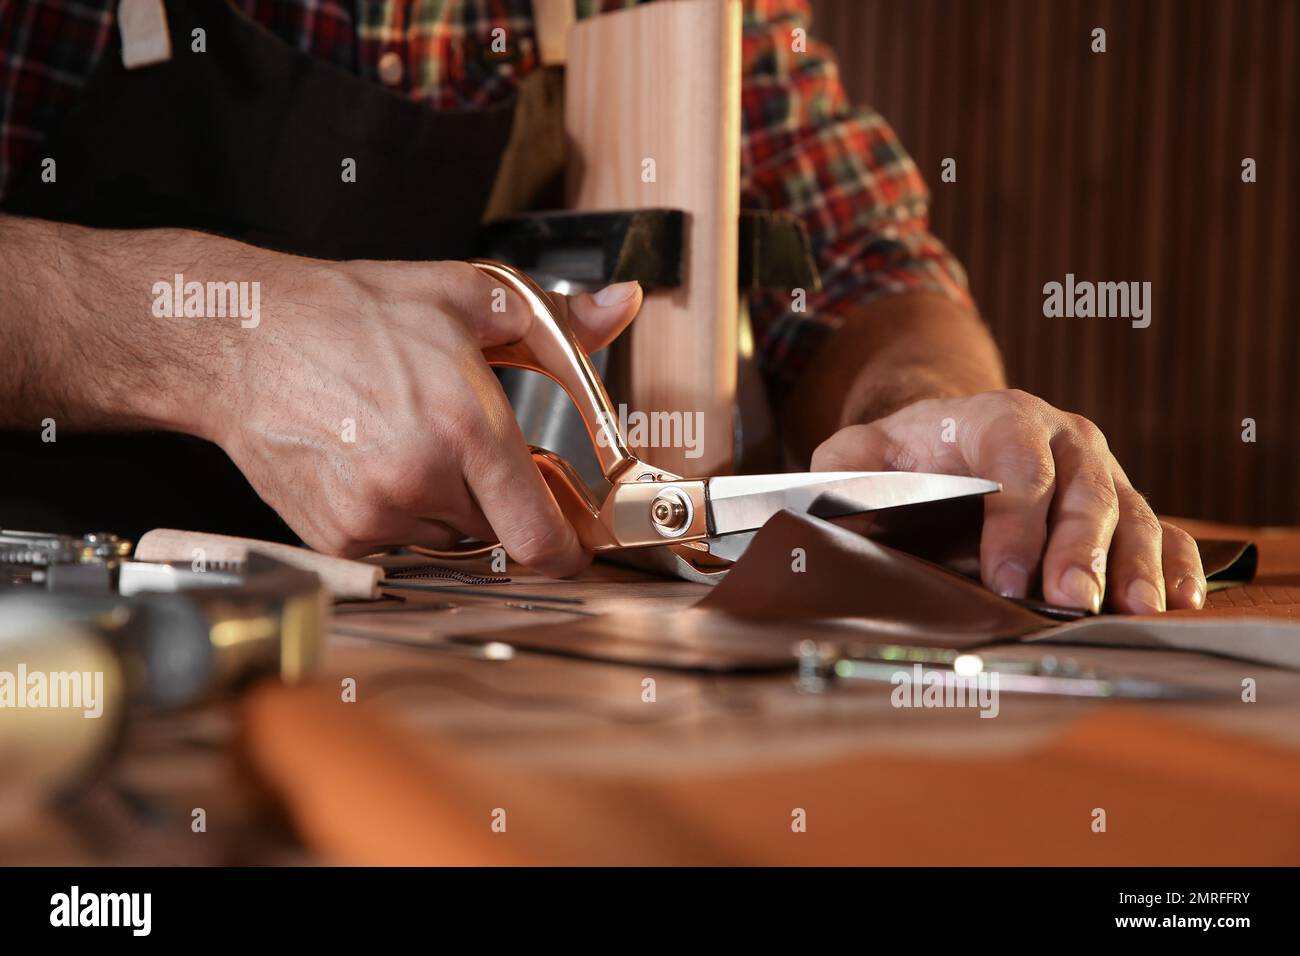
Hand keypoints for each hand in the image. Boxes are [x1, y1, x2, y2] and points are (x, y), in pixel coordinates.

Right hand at [208, 258, 640, 574]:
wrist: (243, 339)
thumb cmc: (351, 314)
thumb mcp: (464, 297)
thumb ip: (558, 319)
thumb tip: (621, 305)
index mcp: (466, 426)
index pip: (539, 536)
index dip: (566, 549)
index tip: (571, 544)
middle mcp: (422, 480)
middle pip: (497, 530)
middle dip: (497, 498)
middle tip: (465, 450)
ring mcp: (375, 514)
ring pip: (446, 537)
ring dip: (445, 505)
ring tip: (406, 443)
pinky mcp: (337, 535)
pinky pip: (396, 543)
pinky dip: (397, 514)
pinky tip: (371, 462)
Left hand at [811, 389, 1206, 612]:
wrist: (955, 437)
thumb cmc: (911, 454)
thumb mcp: (865, 450)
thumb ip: (844, 468)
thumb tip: (825, 500)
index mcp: (1003, 418)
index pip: (1018, 466)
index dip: (1015, 521)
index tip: (1005, 577)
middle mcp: (1065, 439)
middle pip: (1083, 492)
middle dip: (1079, 549)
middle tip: (1070, 601)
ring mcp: (1102, 473)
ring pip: (1132, 513)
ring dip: (1135, 563)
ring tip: (1132, 609)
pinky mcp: (1126, 507)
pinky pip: (1165, 532)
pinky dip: (1175, 566)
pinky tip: (1173, 602)